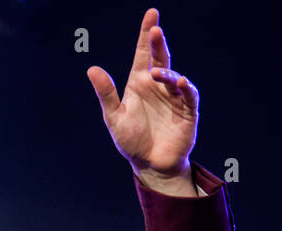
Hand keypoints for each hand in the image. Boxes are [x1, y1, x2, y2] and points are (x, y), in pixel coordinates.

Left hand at [87, 9, 199, 185]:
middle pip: (161, 57)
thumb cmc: (131, 141)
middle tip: (155, 29)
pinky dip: (186, 87)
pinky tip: (181, 83)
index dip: (146, 34)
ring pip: (174, 76)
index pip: (144, 53)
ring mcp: (174, 96)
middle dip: (159, 42)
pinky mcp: (188, 110)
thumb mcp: (114, 118)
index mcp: (139, 83)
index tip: (151, 14)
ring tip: (157, 75)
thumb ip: (106, 94)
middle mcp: (158, 85)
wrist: (150, 165)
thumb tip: (91, 69)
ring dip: (167, 72)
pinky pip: (190, 94)